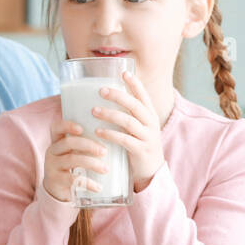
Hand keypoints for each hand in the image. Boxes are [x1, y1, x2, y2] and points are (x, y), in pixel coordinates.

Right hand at [43, 117, 108, 203]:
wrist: (59, 191)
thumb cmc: (73, 168)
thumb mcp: (75, 154)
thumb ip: (87, 146)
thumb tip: (116, 136)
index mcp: (57, 142)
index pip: (57, 128)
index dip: (68, 125)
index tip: (82, 128)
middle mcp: (52, 151)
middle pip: (68, 142)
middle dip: (88, 145)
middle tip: (104, 151)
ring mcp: (52, 165)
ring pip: (71, 160)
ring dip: (92, 163)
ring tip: (106, 169)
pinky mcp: (55, 180)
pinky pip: (72, 179)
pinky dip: (88, 183)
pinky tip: (98, 187)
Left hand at [91, 70, 164, 192]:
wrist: (151, 171)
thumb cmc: (137, 144)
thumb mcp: (135, 127)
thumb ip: (125, 114)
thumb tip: (102, 98)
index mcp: (149, 115)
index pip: (143, 96)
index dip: (135, 84)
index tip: (124, 72)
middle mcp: (151, 124)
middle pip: (135, 106)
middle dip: (118, 96)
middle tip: (101, 90)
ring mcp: (147, 137)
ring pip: (129, 122)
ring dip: (110, 114)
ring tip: (93, 111)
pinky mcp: (141, 151)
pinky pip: (125, 140)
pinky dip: (111, 135)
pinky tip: (98, 132)